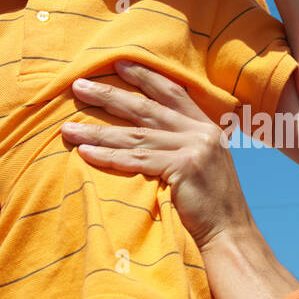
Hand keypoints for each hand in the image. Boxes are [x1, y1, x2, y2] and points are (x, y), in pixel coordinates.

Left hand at [60, 61, 253, 248]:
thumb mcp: (204, 165)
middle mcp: (202, 132)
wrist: (231, 234)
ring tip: (68, 129)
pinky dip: (108, 157)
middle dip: (109, 95)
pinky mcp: (184, 167)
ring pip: (135, 135)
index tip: (118, 64)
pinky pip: (137, 160)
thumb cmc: (212, 206)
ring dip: (97, 131)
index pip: (172, 92)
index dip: (144, 77)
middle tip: (79, 85)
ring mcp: (194, 148)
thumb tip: (149, 135)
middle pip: (147, 108)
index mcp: (207, 127)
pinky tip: (85, 153)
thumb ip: (184, 145)